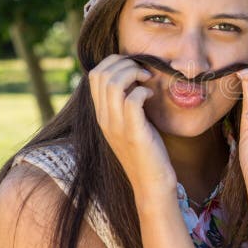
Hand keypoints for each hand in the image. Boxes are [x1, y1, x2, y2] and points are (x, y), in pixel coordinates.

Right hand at [88, 54, 175, 195]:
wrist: (151, 184)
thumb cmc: (147, 151)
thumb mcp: (131, 123)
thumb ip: (126, 104)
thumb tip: (135, 78)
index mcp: (102, 114)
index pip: (94, 75)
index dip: (114, 62)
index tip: (135, 68)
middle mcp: (104, 118)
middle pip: (101, 74)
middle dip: (124, 63)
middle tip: (144, 71)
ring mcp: (117, 126)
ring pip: (113, 84)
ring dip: (133, 73)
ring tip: (148, 79)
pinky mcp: (133, 133)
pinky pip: (133, 100)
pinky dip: (144, 91)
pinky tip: (152, 96)